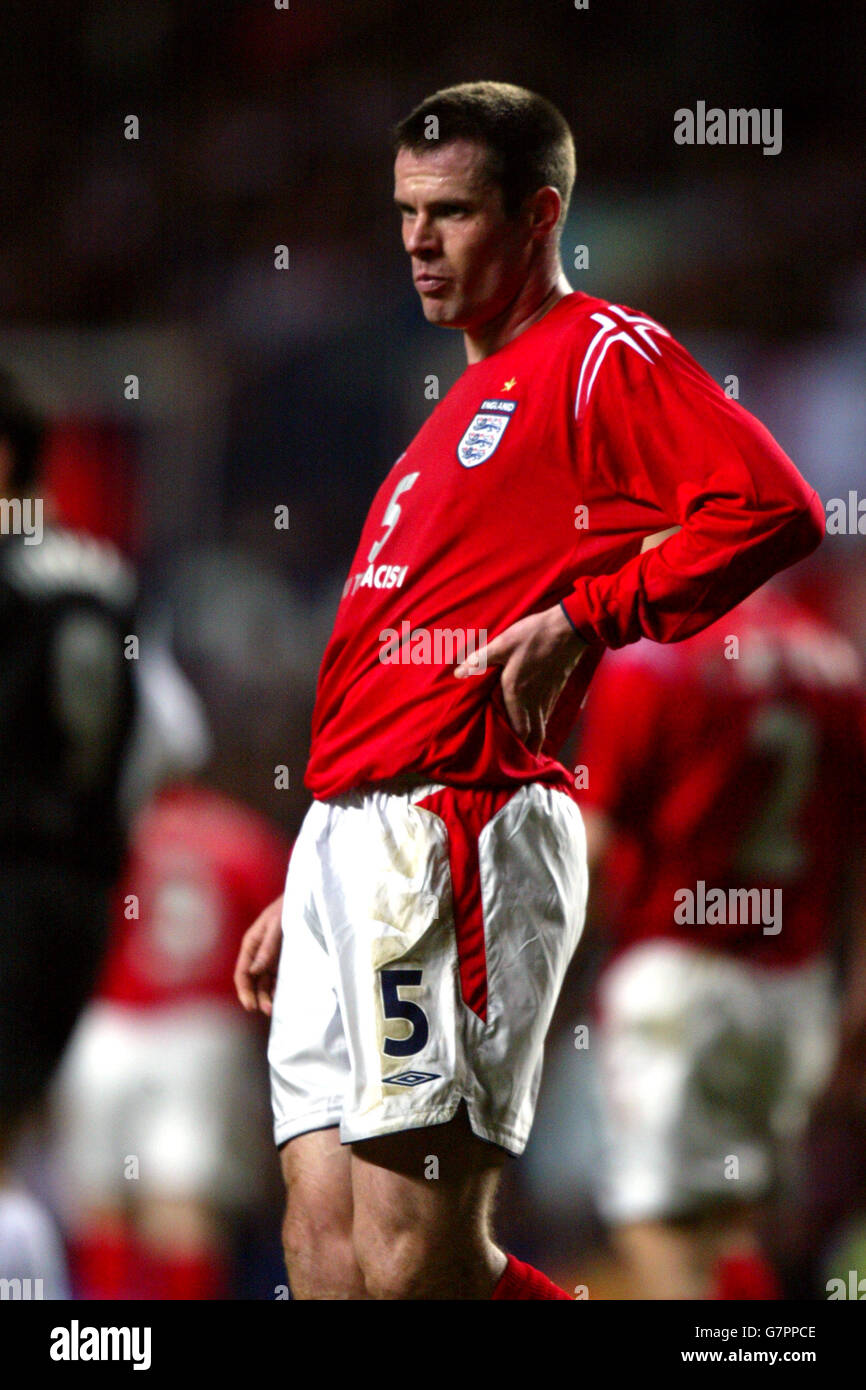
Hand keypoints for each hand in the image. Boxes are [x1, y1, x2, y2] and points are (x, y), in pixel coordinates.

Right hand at [234, 894, 283, 1015]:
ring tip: (275, 1009)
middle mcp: (258, 954)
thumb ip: (267, 947)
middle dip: (257, 997)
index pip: (242, 972)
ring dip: (268, 996)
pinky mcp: (284, 960)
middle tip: (267, 1010)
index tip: (250, 1005)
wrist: (305, 898)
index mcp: (251, 944)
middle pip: (253, 981)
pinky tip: (283, 998)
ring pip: (265, 982)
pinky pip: (278, 978)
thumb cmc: (288, 907)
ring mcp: (271, 958)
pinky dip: (279, 989)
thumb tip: (255, 971)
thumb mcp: (277, 925)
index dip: (244, 990)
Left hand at [454, 603, 585, 753]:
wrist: (569, 628)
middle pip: (533, 735)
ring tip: (528, 753)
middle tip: (521, 766)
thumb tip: (458, 673)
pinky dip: (541, 726)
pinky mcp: (556, 690)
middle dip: (527, 753)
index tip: (508, 763)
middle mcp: (533, 701)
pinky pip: (547, 715)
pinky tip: (537, 725)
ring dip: (534, 741)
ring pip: (541, 727)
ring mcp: (547, 697)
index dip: (514, 749)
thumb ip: (481, 660)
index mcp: (517, 693)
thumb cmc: (533, 635)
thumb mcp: (502, 644)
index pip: (517, 730)